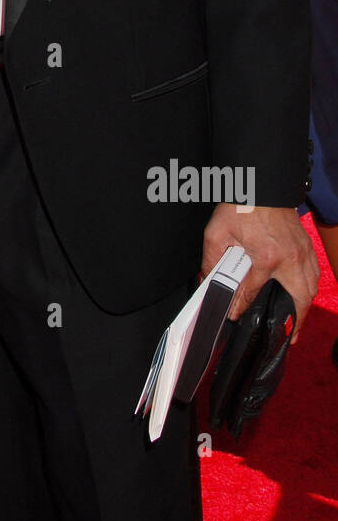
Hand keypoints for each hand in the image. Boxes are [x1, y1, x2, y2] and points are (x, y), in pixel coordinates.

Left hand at [201, 202, 318, 341]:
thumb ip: (211, 260)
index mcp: (265, 257)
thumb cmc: (240, 205)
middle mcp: (289, 258)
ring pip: (310, 288)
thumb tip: (207, 280)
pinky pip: (314, 274)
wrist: (260, 182)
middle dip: (293, 321)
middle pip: (297, 298)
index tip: (235, 316)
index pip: (252, 292)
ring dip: (304, 307)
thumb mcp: (217, 232)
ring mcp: (301, 252)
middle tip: (288, 337)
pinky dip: (310, 288)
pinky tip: (303, 295)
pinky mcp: (305, 245)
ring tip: (296, 323)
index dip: (241, 306)